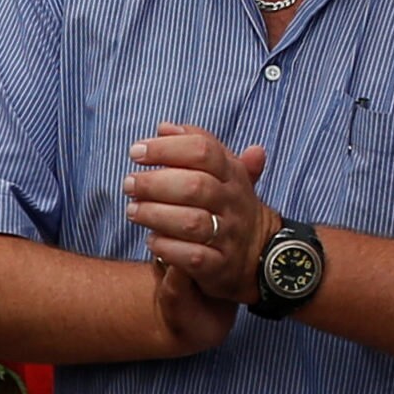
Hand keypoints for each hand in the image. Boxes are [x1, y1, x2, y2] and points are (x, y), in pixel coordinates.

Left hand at [123, 123, 272, 349]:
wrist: (265, 256)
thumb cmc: (228, 206)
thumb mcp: (223, 173)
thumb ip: (197, 147)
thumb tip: (165, 126)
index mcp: (233, 175)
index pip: (204, 151)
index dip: (167, 148)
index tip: (136, 152)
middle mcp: (234, 203)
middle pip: (195, 186)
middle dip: (154, 183)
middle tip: (128, 184)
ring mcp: (230, 235)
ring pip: (192, 222)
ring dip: (154, 215)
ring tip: (133, 211)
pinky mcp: (221, 266)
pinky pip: (193, 257)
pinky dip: (167, 247)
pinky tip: (152, 240)